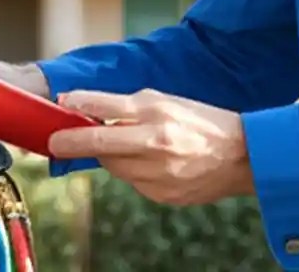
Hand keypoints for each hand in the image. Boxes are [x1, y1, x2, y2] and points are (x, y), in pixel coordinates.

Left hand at [48, 89, 254, 205]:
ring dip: (109, 155)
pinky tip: (150, 162)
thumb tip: (90, 111)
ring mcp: (158, 173)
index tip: (60, 107)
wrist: (242, 156)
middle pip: (100, 144)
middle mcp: (155, 143)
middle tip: (56, 142)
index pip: (105, 108)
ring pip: (114, 166)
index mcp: (157, 114)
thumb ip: (129, 107)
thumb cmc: (202, 122)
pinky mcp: (162, 195)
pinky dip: (132, 171)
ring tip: (125, 145)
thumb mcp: (168, 102)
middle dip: (72, 142)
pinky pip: (133, 182)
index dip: (78, 106)